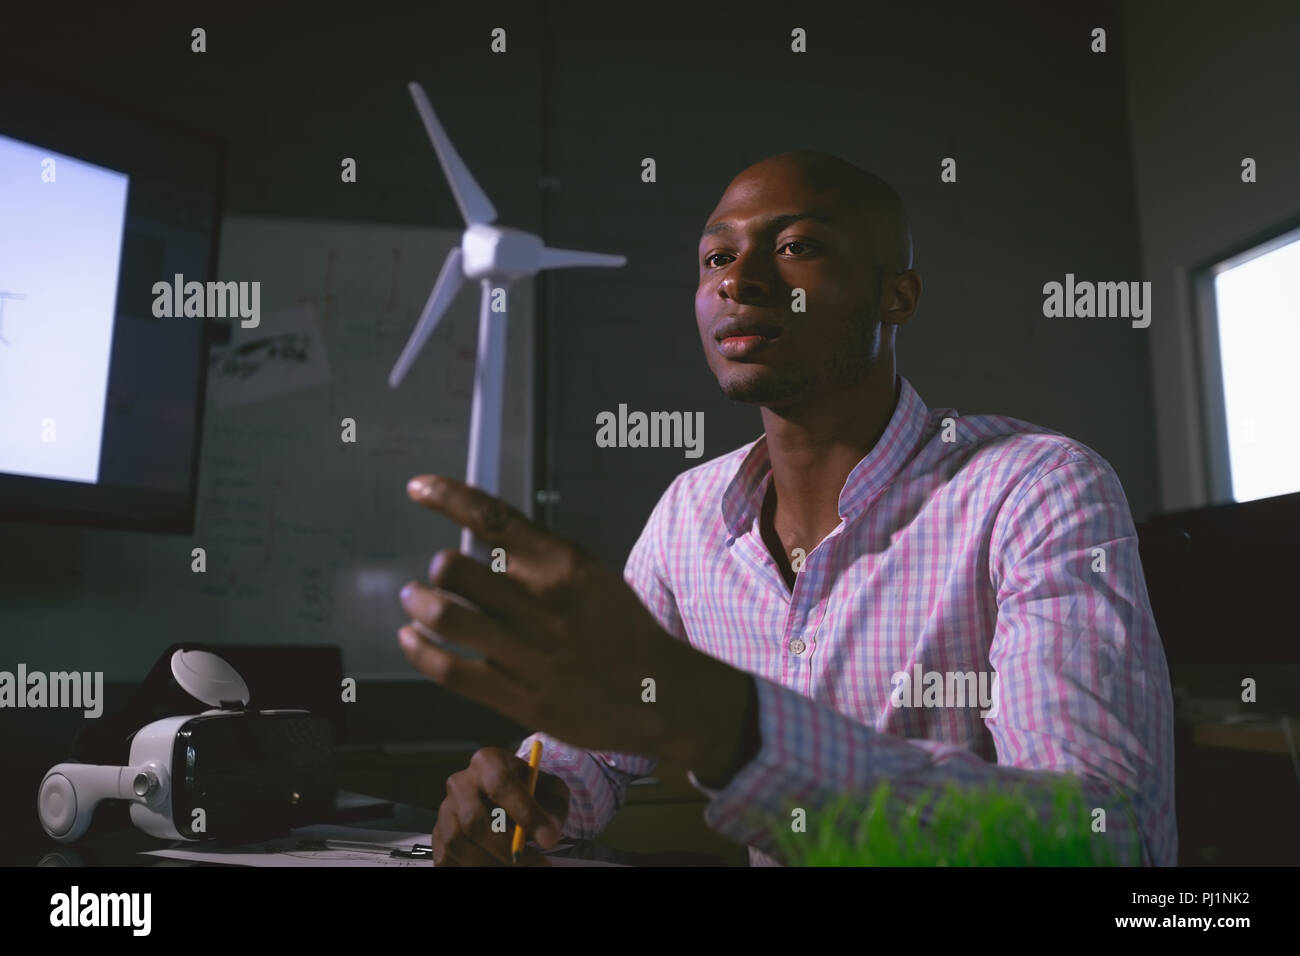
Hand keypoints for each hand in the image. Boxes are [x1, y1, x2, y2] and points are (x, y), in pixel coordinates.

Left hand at [399, 474, 683, 756]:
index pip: (492, 517)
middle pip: (455, 568)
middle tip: (434, 575)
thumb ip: (537, 559)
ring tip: (416, 602)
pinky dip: (420, 648)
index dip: (446, 497)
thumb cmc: (620, 631)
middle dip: (437, 568)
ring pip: (445, 616)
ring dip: (419, 604)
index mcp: (563, 564)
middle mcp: (542, 604)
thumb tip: (476, 543)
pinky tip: (413, 638)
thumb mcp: (590, 575)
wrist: (657, 692)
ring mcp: (528, 652)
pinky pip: (449, 668)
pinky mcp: (517, 696)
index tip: (420, 488)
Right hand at [432, 747, 569, 866]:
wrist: (505, 801)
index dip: (525, 813)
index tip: (549, 840)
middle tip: (536, 865)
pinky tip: (497, 867)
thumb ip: (553, 808)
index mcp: (487, 761)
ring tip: (519, 869)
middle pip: (474, 820)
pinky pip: (447, 859)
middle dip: (507, 849)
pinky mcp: (438, 836)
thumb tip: (549, 832)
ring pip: (458, 843)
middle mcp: (460, 783)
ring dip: (491, 863)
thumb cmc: (530, 794)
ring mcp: (444, 811)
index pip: (500, 784)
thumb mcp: (550, 791)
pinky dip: (472, 869)